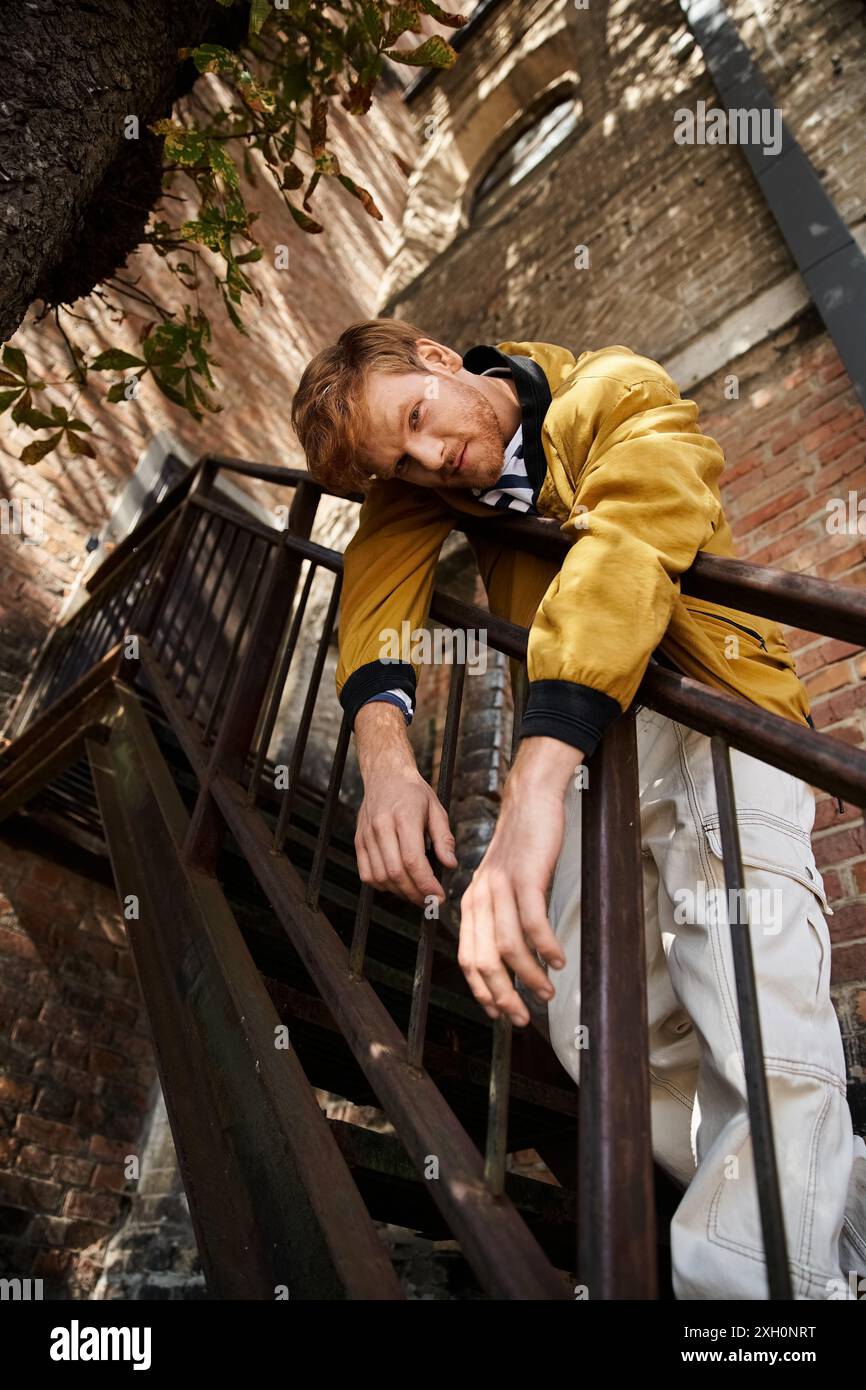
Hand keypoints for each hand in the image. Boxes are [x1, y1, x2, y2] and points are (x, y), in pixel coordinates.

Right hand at [354, 700, 456, 906]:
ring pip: (380, 877)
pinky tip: (397, 884)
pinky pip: (366, 874)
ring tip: (416, 893)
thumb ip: (444, 839)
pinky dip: (382, 886)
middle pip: (396, 872)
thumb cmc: (414, 793)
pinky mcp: (358, 841)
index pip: (413, 860)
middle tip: (431, 901)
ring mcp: (367, 835)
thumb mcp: (437, 809)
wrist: (385, 775)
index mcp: (404, 817)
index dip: (426, 884)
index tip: (439, 896)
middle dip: (415, 893)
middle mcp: (381, 826)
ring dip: (400, 892)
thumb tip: (450, 865)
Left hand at [458, 737, 580, 1025]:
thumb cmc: (522, 848)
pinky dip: (545, 946)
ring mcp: (500, 888)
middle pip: (484, 961)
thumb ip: (503, 917)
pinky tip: (559, 960)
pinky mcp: (525, 877)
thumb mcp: (503, 885)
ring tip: (546, 992)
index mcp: (472, 904)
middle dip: (503, 996)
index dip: (482, 990)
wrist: (530, 803)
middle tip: (521, 1018)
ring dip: (528, 976)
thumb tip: (517, 957)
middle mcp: (479, 899)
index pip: (468, 958)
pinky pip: (533, 921)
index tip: (501, 1012)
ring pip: (507, 947)